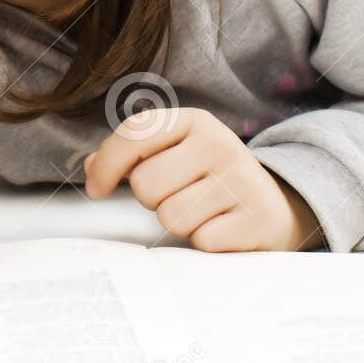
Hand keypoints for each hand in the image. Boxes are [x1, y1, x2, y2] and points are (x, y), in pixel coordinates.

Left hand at [82, 106, 325, 251]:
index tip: (96, 189)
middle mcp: (220, 144)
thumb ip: (130, 156)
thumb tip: (90, 169)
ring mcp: (242, 181)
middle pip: (146, 183)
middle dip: (151, 199)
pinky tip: (220, 227)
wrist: (273, 206)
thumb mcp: (173, 153)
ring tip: (201, 212)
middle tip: (176, 196)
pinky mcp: (257, 219)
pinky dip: (203, 241)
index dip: (106, 165)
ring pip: (170, 216)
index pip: (135, 133)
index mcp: (194, 121)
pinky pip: (200, 240)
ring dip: (178, 222)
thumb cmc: (207, 179)